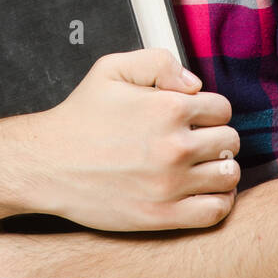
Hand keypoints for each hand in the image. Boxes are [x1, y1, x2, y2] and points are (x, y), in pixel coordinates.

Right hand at [30, 48, 239, 231]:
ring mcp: (171, 184)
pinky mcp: (162, 215)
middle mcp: (175, 146)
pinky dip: (218, 202)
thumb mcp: (111, 69)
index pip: (222, 109)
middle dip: (216, 138)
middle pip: (229, 141)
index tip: (193, 119)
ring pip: (228, 176)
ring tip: (201, 167)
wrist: (48, 164)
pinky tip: (203, 192)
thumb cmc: (79, 118)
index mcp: (168, 108)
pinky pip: (215, 211)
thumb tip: (194, 84)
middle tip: (196, 142)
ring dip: (220, 169)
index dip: (209, 111)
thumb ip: (158, 62)